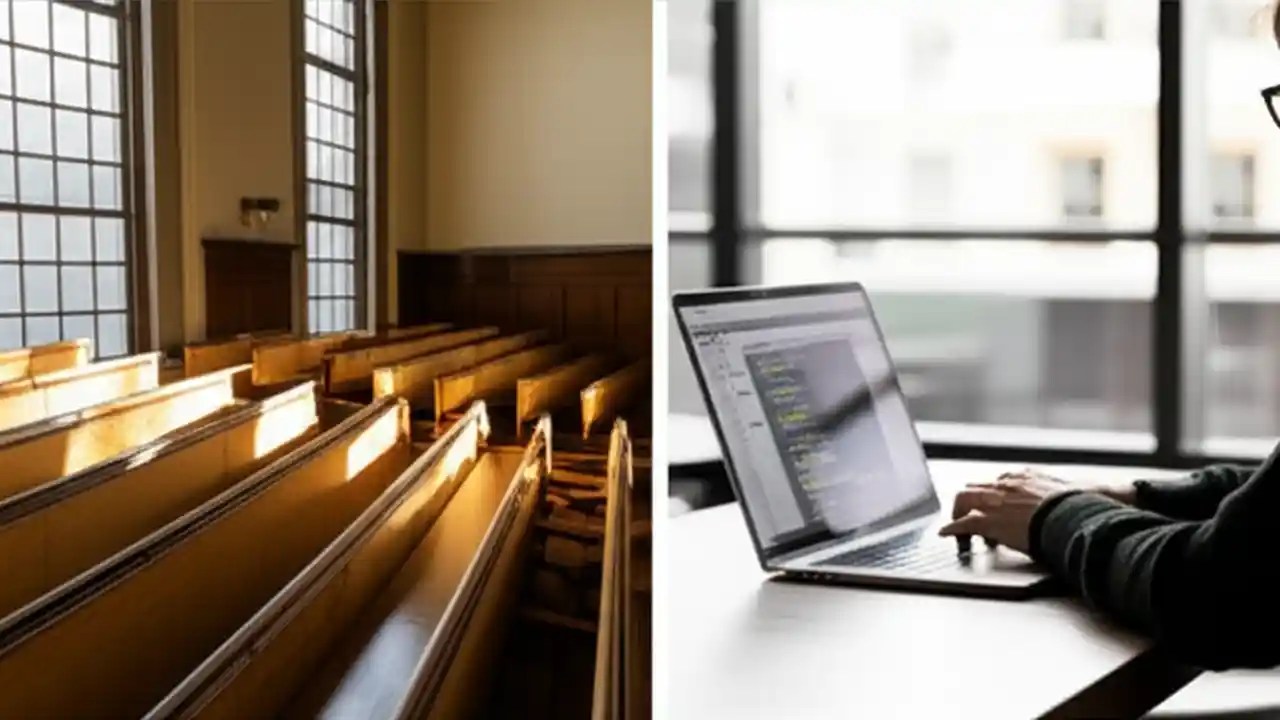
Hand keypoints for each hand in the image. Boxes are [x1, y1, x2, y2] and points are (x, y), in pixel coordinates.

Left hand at [938, 469, 1082, 554]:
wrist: (1070, 515)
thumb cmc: (1079, 507)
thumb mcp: (1080, 492)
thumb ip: (1080, 492)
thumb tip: (1118, 493)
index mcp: (1026, 477)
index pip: (1002, 480)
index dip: (995, 494)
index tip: (994, 502)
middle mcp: (1006, 484)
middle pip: (977, 486)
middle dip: (970, 500)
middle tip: (967, 513)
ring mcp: (994, 501)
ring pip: (964, 499)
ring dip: (958, 512)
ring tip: (956, 525)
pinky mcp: (988, 520)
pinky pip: (962, 524)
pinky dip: (952, 529)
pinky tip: (946, 534)